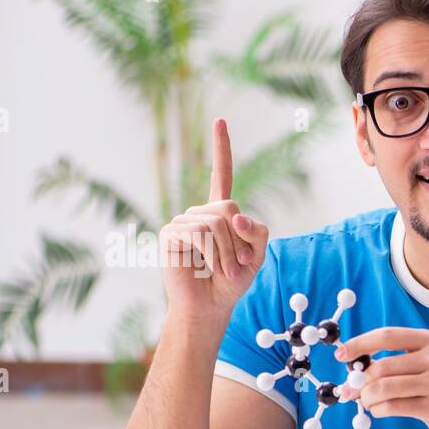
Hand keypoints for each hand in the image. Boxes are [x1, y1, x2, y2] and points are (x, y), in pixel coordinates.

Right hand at [159, 118, 269, 322]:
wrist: (209, 307)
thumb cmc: (231, 282)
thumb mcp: (256, 257)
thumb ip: (257, 233)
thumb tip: (235, 216)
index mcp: (219, 214)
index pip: (220, 176)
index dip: (221, 149)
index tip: (220, 121)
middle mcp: (199, 213)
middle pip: (229, 207)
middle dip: (240, 239)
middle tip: (238, 265)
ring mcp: (183, 221)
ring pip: (218, 222)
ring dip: (229, 252)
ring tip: (223, 271)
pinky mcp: (171, 234)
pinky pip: (202, 233)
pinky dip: (214, 254)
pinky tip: (206, 268)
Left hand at [335, 328, 428, 428]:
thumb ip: (403, 360)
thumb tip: (357, 368)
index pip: (387, 336)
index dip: (359, 344)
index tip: (341, 355)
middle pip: (381, 366)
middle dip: (358, 381)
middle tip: (349, 390)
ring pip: (383, 388)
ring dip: (367, 398)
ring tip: (368, 402)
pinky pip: (392, 407)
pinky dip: (379, 410)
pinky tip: (380, 411)